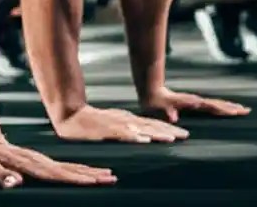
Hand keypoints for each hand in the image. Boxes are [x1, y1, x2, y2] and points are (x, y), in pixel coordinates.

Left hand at [0, 134, 115, 187]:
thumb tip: (15, 183)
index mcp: (30, 166)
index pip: (57, 174)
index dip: (76, 179)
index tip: (94, 181)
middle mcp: (40, 162)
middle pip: (71, 169)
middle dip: (92, 175)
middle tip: (113, 179)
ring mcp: (42, 162)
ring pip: (71, 168)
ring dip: (90, 172)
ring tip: (109, 175)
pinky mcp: (42, 163)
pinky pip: (65, 168)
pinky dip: (80, 171)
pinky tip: (89, 174)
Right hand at [52, 105, 188, 143]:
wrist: (70, 115)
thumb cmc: (92, 121)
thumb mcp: (114, 123)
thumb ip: (128, 128)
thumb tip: (144, 135)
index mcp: (129, 120)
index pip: (152, 124)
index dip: (168, 129)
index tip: (185, 134)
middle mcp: (126, 121)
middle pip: (151, 126)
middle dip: (169, 131)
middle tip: (186, 135)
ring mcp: (116, 124)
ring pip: (140, 130)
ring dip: (155, 134)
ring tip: (170, 138)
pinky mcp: (105, 129)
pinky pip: (121, 134)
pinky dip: (133, 137)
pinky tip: (143, 140)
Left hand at [140, 88, 250, 122]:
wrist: (152, 91)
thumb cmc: (156, 103)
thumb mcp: (161, 108)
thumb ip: (168, 112)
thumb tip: (174, 117)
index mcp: (192, 103)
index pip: (211, 106)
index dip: (223, 109)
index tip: (236, 111)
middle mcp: (196, 101)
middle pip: (218, 104)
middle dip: (232, 107)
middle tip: (247, 110)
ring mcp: (196, 101)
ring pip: (216, 103)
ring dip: (229, 106)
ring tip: (242, 109)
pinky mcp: (194, 103)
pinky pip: (211, 106)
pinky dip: (221, 107)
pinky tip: (225, 110)